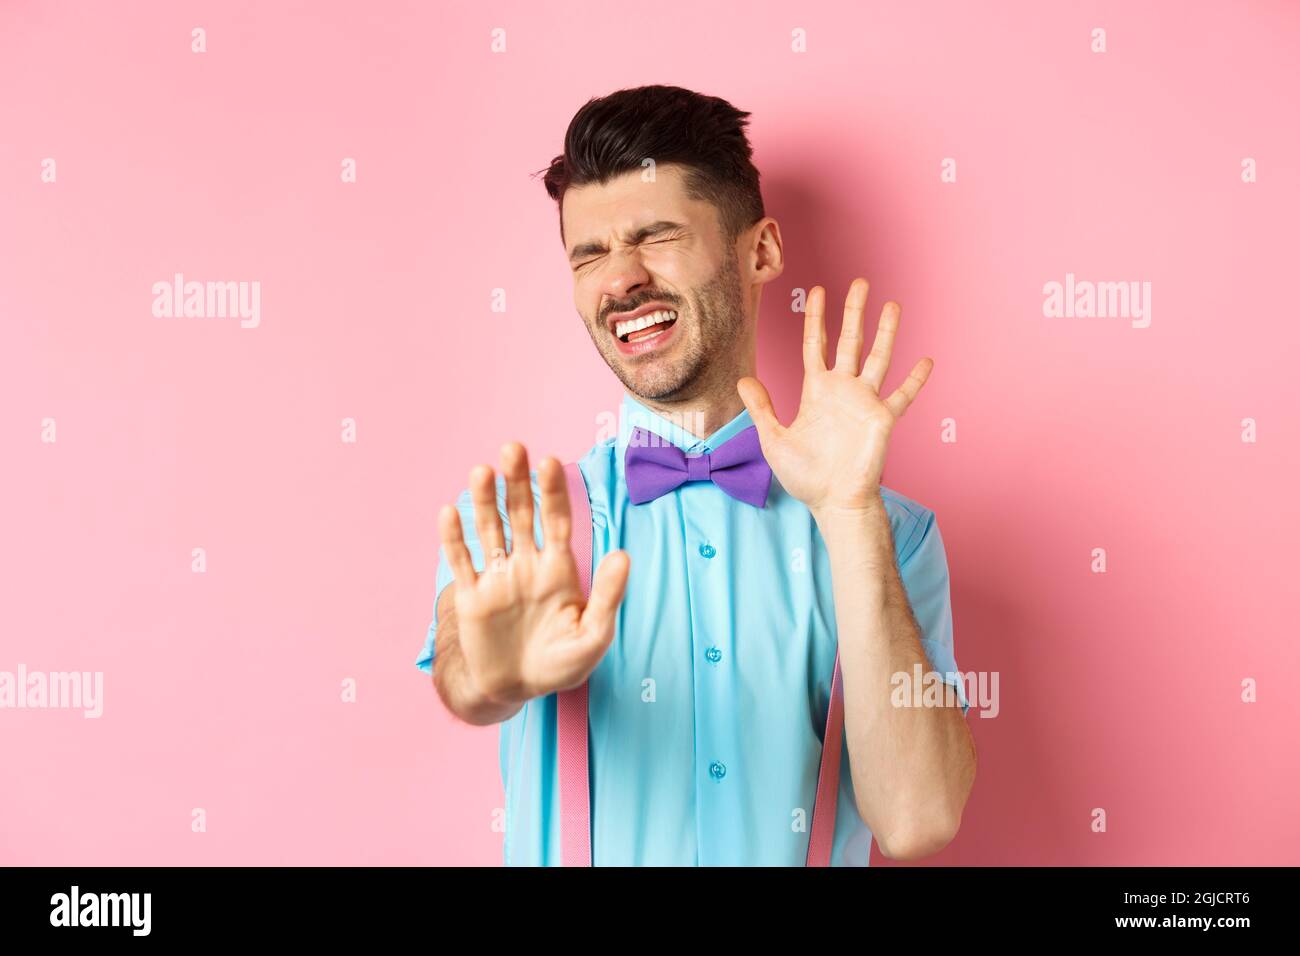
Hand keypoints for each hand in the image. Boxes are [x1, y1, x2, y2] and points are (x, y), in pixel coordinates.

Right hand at [439, 443, 629, 706]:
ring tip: (482, 472)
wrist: (517, 689)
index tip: (549, 462)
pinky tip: (449, 512)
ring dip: (485, 501)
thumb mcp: (594, 635)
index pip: (556, 520)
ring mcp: (497, 577)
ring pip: (490, 530)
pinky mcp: (471, 596)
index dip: (552, 491)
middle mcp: (526, 564)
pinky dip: (454, 538)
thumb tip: (623, 554)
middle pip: (521, 514)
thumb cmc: (561, 664)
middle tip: (513, 448)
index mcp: (558, 568)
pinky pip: (461, 561)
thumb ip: (609, 596)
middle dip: (517, 482)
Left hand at [737, 278, 931, 516]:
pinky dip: (915, 379)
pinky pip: (902, 395)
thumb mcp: (774, 439)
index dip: (816, 319)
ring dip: (886, 331)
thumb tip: (743, 379)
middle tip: (860, 282)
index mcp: (816, 391)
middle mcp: (842, 390)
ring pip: (878, 357)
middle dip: (854, 311)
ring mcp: (865, 402)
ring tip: (893, 305)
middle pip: (849, 341)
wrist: (832, 502)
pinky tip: (926, 360)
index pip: (816, 345)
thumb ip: (762, 408)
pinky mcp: (883, 419)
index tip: (818, 291)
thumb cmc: (804, 476)